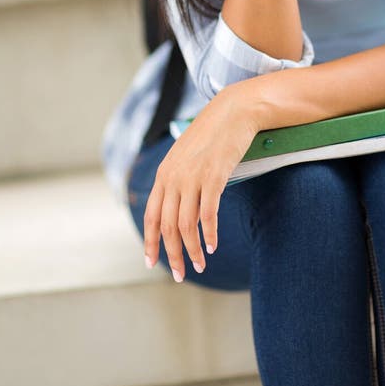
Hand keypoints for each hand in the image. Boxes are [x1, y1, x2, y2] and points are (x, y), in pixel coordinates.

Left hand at [143, 85, 257, 280]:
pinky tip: (213, 245)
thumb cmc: (213, 134)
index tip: (151, 263)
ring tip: (200, 265)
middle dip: (172, 255)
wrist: (234, 111)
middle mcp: (173, 177)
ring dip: (192, 250)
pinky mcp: (213, 176)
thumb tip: (183, 210)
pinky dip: (210, 234)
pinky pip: (208, 214)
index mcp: (164, 173)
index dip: (150, 242)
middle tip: (180, 275)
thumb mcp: (187, 156)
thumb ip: (179, 179)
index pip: (151, 215)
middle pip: (167, 226)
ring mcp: (192, 177)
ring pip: (186, 225)